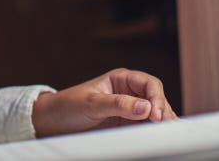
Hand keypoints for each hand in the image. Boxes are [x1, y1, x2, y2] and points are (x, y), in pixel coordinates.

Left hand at [32, 67, 177, 137]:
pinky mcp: (127, 125)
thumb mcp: (91, 104)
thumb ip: (118, 104)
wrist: (53, 122)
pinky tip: (157, 138)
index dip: (157, 98)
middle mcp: (128, 93)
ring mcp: (129, 110)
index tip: (156, 115)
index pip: (149, 84)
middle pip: (156, 100)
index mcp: (121, 79)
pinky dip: (153, 132)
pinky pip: (145, 128)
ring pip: (155, 115)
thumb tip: (145, 107)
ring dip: (161, 123)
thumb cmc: (68, 106)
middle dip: (163, 111)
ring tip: (165, 135)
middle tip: (165, 127)